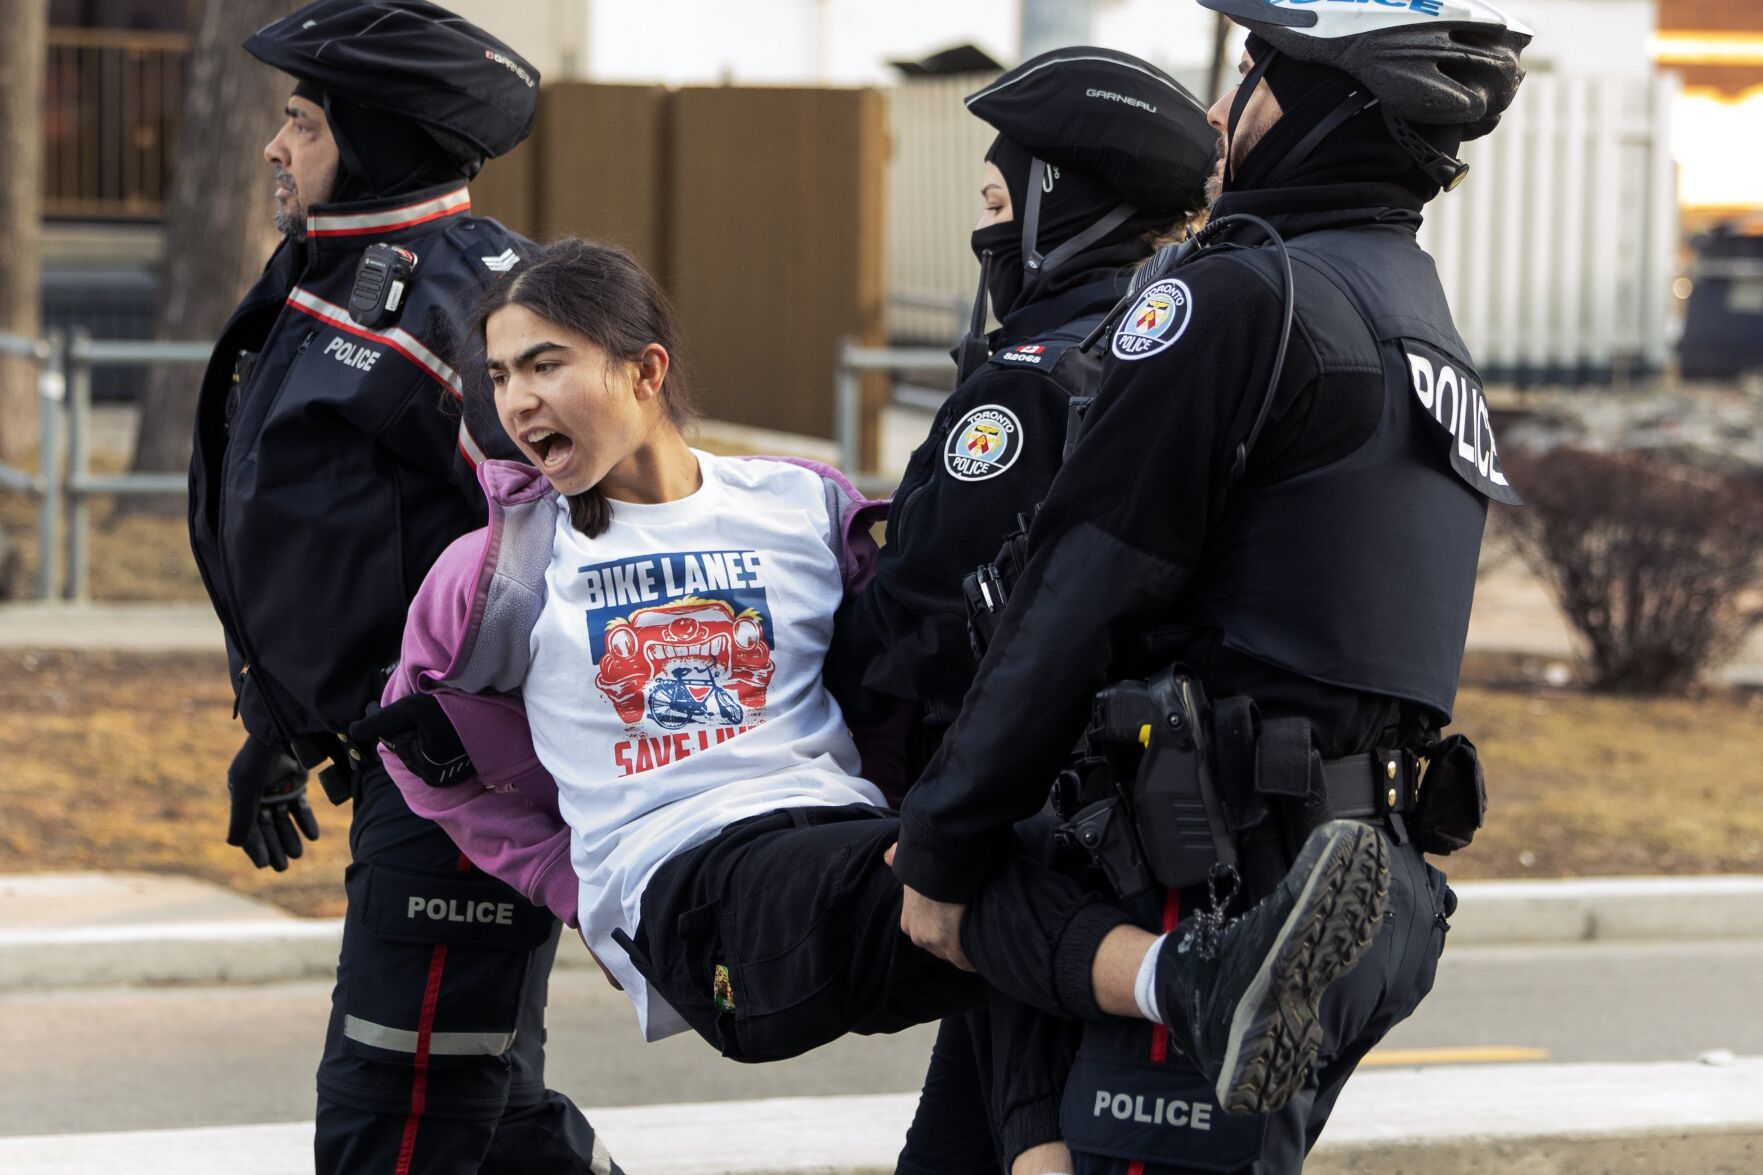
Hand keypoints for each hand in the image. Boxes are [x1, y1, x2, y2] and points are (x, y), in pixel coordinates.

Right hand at [227, 735, 318, 871]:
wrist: (285, 731)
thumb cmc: (260, 759)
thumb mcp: (247, 788)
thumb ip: (241, 817)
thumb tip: (232, 845)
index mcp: (241, 796)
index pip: (247, 828)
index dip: (255, 848)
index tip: (265, 865)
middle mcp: (259, 794)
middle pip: (267, 828)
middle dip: (274, 847)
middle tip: (282, 868)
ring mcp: (279, 788)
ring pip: (284, 820)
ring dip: (290, 838)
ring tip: (297, 855)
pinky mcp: (297, 782)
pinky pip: (300, 807)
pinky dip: (305, 821)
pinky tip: (312, 836)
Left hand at [350, 693, 473, 787]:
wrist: (495, 715)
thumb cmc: (451, 709)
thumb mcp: (412, 708)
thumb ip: (381, 721)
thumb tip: (352, 732)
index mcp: (423, 766)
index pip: (395, 743)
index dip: (400, 724)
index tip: (413, 712)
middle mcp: (435, 778)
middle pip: (409, 750)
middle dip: (412, 733)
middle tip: (430, 716)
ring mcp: (449, 776)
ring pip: (422, 753)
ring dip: (425, 738)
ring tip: (442, 722)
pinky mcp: (461, 771)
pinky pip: (437, 757)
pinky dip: (438, 744)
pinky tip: (449, 731)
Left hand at [886, 843, 973, 971]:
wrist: (942, 866)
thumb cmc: (926, 861)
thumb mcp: (906, 860)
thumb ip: (897, 859)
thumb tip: (888, 856)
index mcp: (909, 921)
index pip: (927, 932)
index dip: (944, 927)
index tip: (957, 917)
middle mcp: (918, 936)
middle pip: (940, 946)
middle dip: (956, 940)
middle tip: (972, 926)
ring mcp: (935, 944)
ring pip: (955, 955)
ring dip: (967, 947)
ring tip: (983, 936)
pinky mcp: (954, 949)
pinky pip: (967, 961)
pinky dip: (976, 957)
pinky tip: (986, 949)